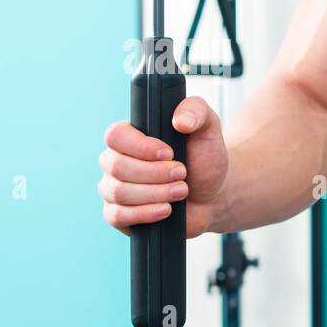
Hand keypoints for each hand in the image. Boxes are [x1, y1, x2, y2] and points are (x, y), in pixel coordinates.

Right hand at [99, 96, 228, 238]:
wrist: (213, 193)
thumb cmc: (204, 159)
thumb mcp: (208, 129)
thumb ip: (196, 110)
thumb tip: (179, 120)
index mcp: (129, 137)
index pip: (114, 136)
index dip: (141, 147)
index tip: (169, 153)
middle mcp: (115, 161)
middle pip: (117, 167)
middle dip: (156, 173)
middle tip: (182, 173)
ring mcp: (114, 189)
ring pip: (119, 192)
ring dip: (157, 193)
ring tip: (182, 191)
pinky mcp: (119, 215)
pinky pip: (117, 216)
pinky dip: (145, 214)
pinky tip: (166, 210)